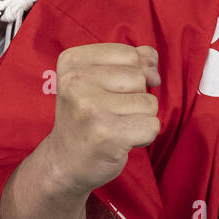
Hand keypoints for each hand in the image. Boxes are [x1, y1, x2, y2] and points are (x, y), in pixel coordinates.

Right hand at [40, 44, 161, 196]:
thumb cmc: (89, 116)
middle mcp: (76, 81)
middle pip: (140, 78)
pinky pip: (152, 126)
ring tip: (113, 126)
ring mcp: (90, 108)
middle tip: (107, 113)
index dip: (130, 75)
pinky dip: (144, 136)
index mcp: (72, 61)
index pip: (130, 55)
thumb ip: (135, 61)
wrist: (63, 163)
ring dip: (139, 118)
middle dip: (134, 98)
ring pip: (149, 103)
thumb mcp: (101, 78)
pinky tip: (120, 141)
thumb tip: (154, 75)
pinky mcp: (106, 134)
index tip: (105, 93)